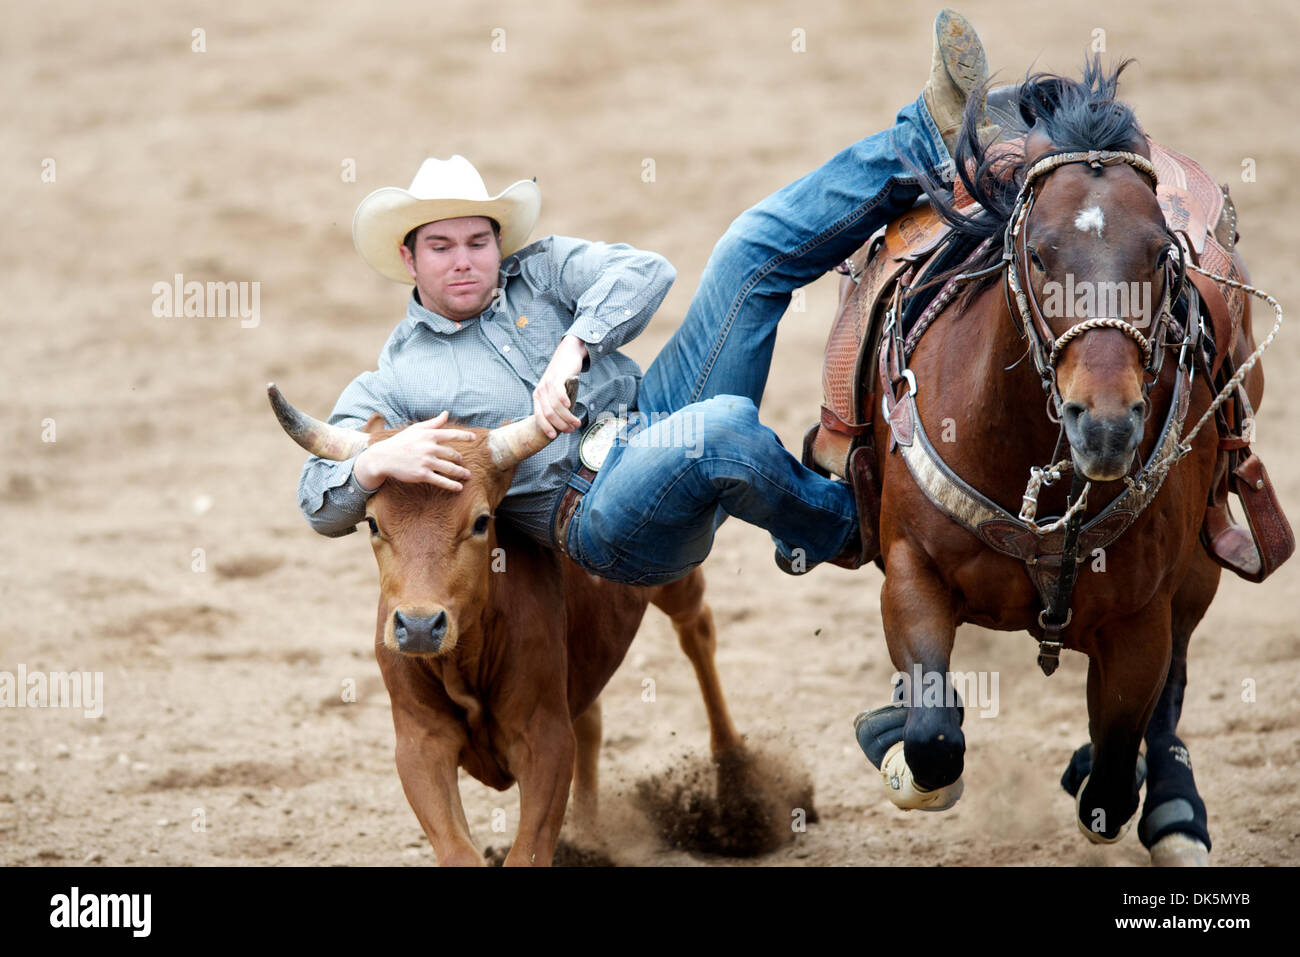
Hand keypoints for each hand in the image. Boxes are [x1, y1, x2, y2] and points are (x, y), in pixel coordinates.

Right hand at [353, 411, 476, 491]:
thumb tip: (446, 413)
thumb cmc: (401, 441)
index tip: (474, 438)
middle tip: (462, 462)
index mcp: (429, 435)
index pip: (451, 434)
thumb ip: (433, 423)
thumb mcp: (416, 429)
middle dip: (459, 459)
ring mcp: (426, 462)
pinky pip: (441, 480)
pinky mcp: (422, 474)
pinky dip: (451, 485)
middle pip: (452, 454)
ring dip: (460, 473)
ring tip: (467, 475)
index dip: (464, 436)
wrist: (384, 457)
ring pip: (449, 468)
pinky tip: (459, 487)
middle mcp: (430, 448)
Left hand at [532, 334, 586, 438]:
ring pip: (555, 406)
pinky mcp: (557, 378)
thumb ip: (554, 405)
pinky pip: (558, 393)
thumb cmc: (562, 377)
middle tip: (571, 429)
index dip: (546, 428)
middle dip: (560, 425)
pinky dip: (564, 401)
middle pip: (548, 414)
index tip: (554, 437)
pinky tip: (570, 406)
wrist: (567, 355)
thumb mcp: (553, 392)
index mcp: (537, 397)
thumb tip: (560, 424)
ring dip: (567, 417)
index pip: (538, 416)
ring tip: (576, 422)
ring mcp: (548, 384)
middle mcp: (540, 391)